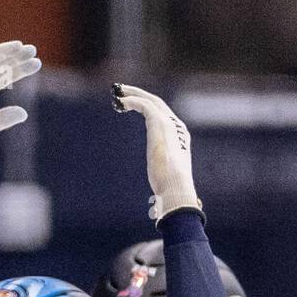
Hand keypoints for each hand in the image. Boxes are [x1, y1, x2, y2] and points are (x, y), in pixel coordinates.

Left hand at [112, 83, 200, 221]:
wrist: (176, 189)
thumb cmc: (171, 190)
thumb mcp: (164, 181)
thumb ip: (161, 184)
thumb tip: (157, 204)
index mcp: (179, 138)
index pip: (163, 116)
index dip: (148, 107)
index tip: (133, 105)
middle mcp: (176, 127)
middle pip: (157, 103)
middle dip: (140, 95)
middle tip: (122, 93)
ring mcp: (169, 124)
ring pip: (151, 100)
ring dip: (133, 94)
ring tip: (117, 94)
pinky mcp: (160, 124)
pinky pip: (145, 105)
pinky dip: (132, 101)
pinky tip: (121, 103)